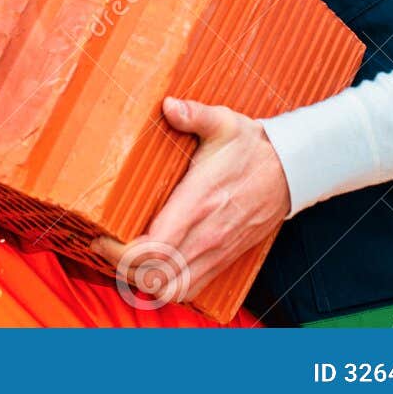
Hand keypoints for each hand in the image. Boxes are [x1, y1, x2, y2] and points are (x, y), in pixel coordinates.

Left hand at [91, 96, 290, 305]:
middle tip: (104, 245)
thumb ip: (194, 114)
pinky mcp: (223, 259)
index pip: (152, 247)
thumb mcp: (224, 123)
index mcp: (198, 204)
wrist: (291, 171)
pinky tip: (153, 266)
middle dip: (121, 266)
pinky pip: (189, 288)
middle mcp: (206, 235)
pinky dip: (165, 285)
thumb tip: (169, 105)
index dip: (119, 251)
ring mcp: (216, 252)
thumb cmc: (252, 148)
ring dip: (143, 280)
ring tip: (125, 257)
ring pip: (170, 289)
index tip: (100, 236)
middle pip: (154, 275)